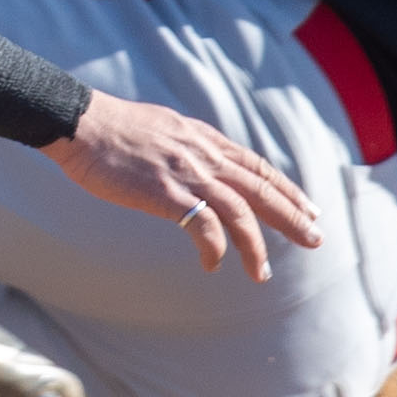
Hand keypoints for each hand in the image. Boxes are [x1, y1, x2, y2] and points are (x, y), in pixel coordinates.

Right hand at [44, 88, 320, 278]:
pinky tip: (213, 265)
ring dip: (256, 246)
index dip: (286, 189)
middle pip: (261, 190)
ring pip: (240, 213)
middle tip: (316, 239)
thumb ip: (186, 144)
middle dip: (293, 216)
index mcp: (204, 139)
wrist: (80, 122)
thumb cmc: (110, 127)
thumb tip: (193, 159)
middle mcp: (205, 155)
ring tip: (262, 273)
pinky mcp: (166, 194)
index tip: (308, 207)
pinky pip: (204, 228)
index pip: (257, 166)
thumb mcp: (163, 127)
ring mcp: (188, 174)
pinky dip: (215, 249)